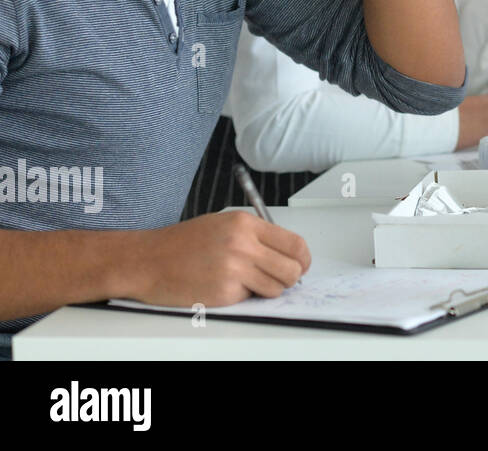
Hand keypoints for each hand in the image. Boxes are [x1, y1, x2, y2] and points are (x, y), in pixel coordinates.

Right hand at [130, 210, 311, 307]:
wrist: (148, 260)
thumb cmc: (183, 243)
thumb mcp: (224, 224)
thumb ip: (256, 236)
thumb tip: (287, 254)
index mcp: (246, 224)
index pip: (295, 244)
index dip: (303, 259)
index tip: (301, 265)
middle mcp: (243, 245)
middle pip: (292, 269)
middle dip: (290, 278)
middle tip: (278, 279)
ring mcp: (234, 270)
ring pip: (275, 288)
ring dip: (266, 290)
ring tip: (245, 282)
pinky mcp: (223, 292)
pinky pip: (249, 299)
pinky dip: (242, 296)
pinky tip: (223, 286)